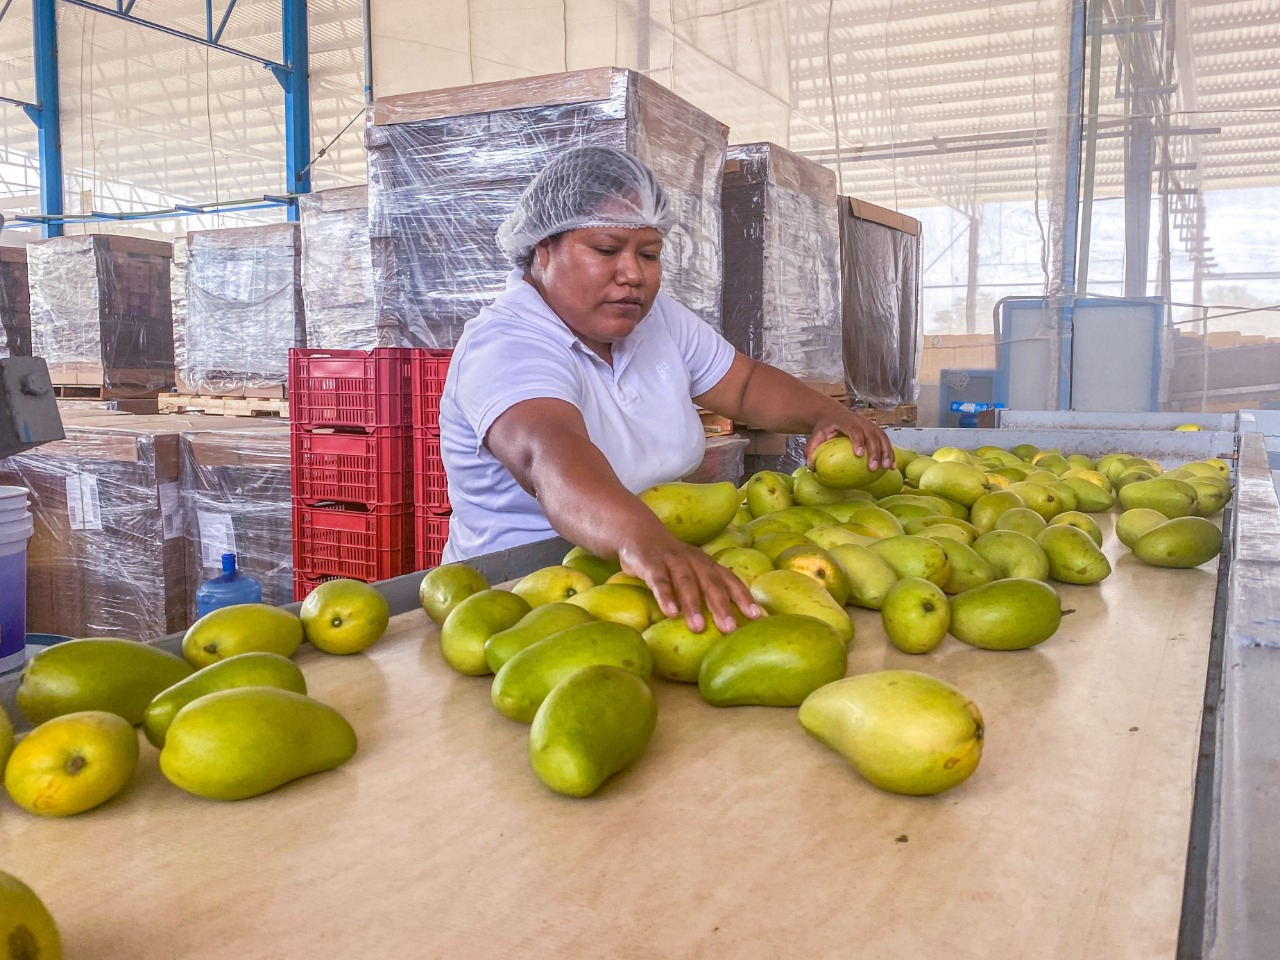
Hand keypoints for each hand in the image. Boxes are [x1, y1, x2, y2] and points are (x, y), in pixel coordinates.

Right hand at [617, 533, 761, 633]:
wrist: (640, 533)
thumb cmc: (672, 564)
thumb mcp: (692, 573)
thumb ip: (705, 592)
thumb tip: (727, 625)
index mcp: (708, 565)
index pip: (730, 580)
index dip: (743, 597)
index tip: (756, 617)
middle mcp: (695, 561)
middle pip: (712, 583)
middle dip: (722, 606)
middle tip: (730, 629)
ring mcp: (673, 560)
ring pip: (686, 582)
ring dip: (693, 605)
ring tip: (698, 627)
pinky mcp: (651, 563)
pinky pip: (660, 581)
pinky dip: (665, 596)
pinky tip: (671, 613)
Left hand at [805, 408, 894, 471]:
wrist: (834, 415)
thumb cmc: (825, 428)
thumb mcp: (816, 436)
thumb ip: (811, 449)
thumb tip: (811, 467)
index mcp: (845, 421)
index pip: (853, 429)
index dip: (858, 440)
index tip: (859, 454)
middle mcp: (860, 421)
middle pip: (871, 434)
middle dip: (874, 451)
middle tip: (873, 467)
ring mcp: (870, 425)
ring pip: (881, 437)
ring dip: (886, 452)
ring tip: (886, 467)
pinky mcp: (876, 430)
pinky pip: (885, 441)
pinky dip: (890, 453)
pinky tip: (891, 466)